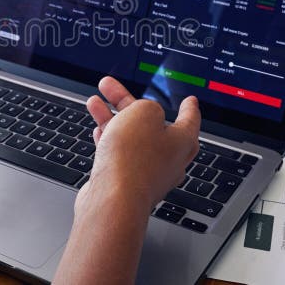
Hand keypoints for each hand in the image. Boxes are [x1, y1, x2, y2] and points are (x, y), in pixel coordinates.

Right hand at [81, 76, 201, 211]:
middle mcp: (168, 159)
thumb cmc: (134, 159)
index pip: (190, 118)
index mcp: (183, 141)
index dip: (188, 106)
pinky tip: (97, 129)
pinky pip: (119, 155)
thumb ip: (146, 106)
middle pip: (150, 124)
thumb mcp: (144, 113)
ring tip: (94, 102)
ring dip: (112, 117)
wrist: (113, 198)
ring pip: (130, 138)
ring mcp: (147, 173)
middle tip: (111, 87)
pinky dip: (108, 139)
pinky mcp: (126, 183)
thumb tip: (141, 115)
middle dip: (127, 102)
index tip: (190, 100)